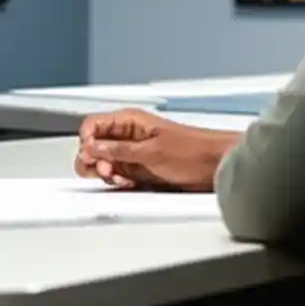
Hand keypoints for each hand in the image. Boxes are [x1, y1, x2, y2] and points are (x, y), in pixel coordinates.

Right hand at [75, 109, 237, 191]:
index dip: (87, 140)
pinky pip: (118, 175)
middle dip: (94, 160)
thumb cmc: (193, 152)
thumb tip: (93, 148)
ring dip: (106, 172)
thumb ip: (119, 150)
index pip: (92, 125)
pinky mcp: (139, 169)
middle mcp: (128, 135)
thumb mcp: (151, 152)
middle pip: (94, 145)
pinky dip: (117, 181)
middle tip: (107, 172)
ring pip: (104, 162)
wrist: (217, 166)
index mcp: (130, 121)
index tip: (92, 156)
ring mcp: (133, 153)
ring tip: (120, 179)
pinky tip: (127, 184)